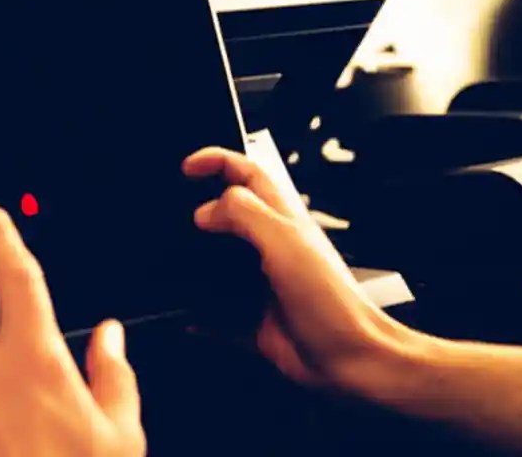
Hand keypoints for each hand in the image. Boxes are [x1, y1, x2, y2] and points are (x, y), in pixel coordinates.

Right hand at [183, 147, 416, 392]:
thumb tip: (205, 209)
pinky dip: (197, 314)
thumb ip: (244, 215)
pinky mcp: (253, 317)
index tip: (187, 166)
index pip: (247, 173)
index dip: (216, 160)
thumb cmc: (333, 303)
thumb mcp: (285, 242)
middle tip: (172, 207)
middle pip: (229, 213)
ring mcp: (261, 282)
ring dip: (193, 261)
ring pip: (217, 262)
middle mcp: (270, 247)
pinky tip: (186, 316)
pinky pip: (215, 313)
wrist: (350, 360)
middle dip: (199, 206)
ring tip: (170, 257)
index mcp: (282, 219)